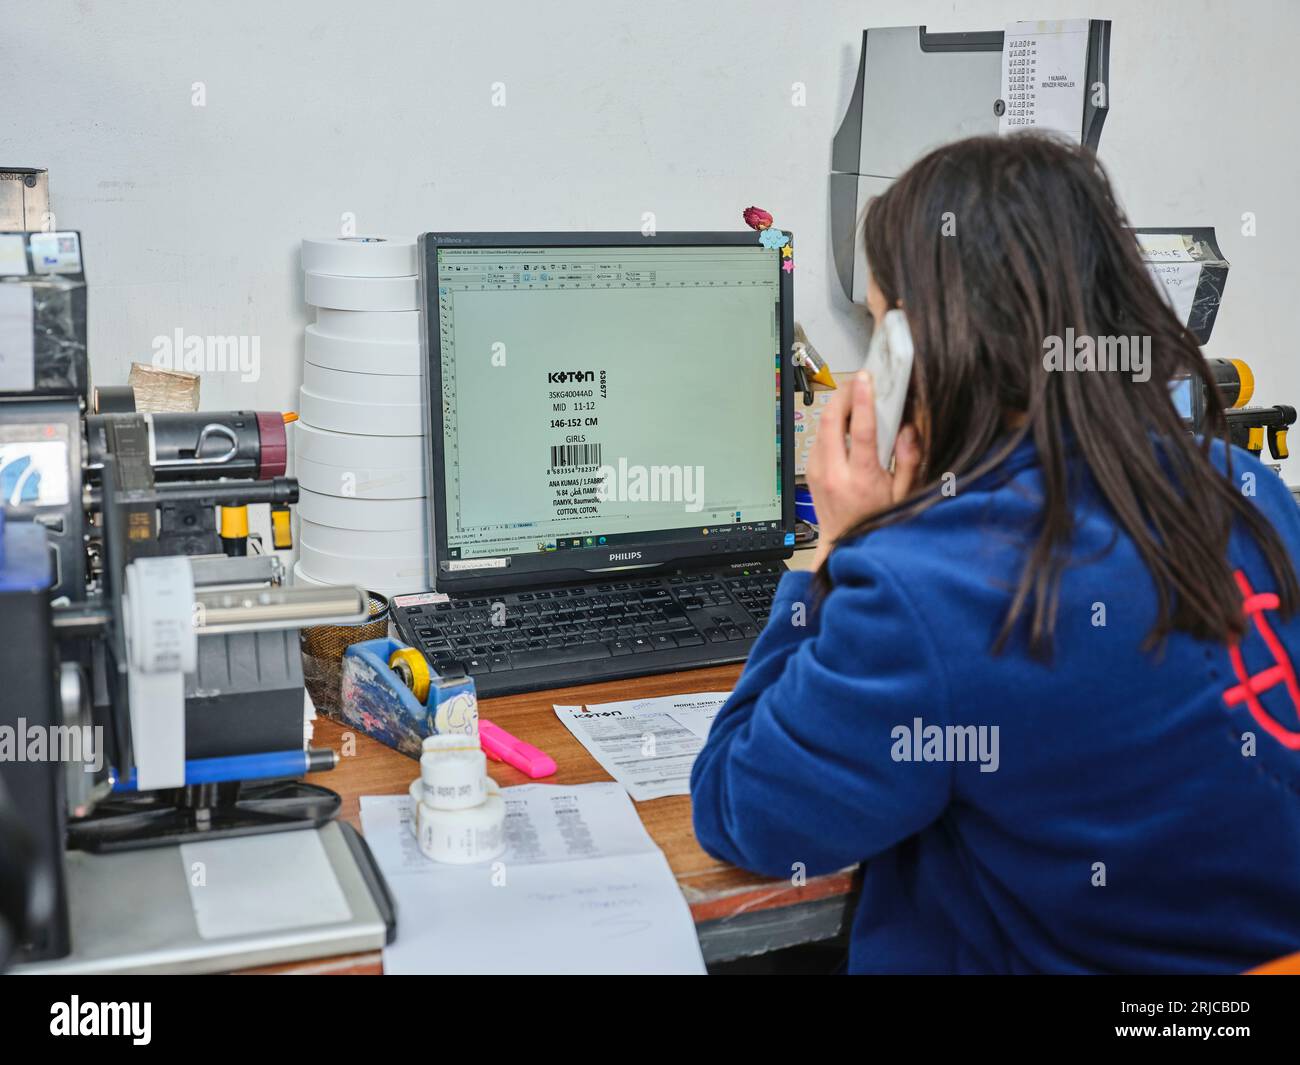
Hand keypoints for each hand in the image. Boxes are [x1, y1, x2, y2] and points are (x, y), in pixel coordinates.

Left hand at [805, 370, 920, 568]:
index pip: (859, 431)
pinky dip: (829, 424)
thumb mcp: (903, 496)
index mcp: (860, 479)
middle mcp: (834, 474)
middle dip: (843, 394)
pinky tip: (842, 420)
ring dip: (835, 407)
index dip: (863, 400)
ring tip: (852, 396)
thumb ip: (908, 461)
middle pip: (830, 420)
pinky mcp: (811, 470)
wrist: (843, 544)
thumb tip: (909, 430)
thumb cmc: (875, 521)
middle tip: (857, 381)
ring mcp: (817, 472)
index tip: (866, 380)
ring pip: (820, 426)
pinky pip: (817, 437)